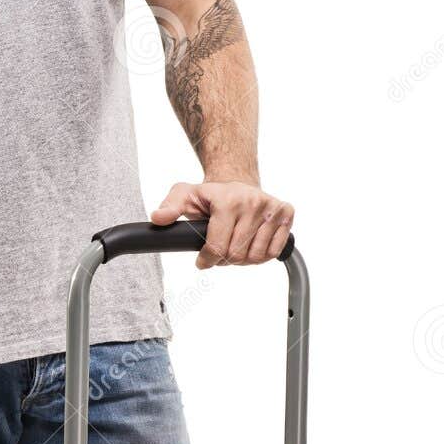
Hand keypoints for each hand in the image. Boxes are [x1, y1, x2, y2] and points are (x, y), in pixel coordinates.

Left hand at [150, 180, 294, 269]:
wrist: (238, 181)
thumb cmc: (212, 194)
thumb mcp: (185, 195)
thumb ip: (170, 207)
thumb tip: (157, 218)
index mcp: (228, 200)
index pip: (217, 246)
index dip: (207, 260)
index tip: (202, 261)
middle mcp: (253, 202)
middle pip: (236, 254)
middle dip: (224, 259)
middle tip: (219, 252)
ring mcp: (272, 208)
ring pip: (256, 256)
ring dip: (242, 260)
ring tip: (234, 248)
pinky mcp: (286, 214)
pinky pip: (274, 252)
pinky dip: (261, 256)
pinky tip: (250, 246)